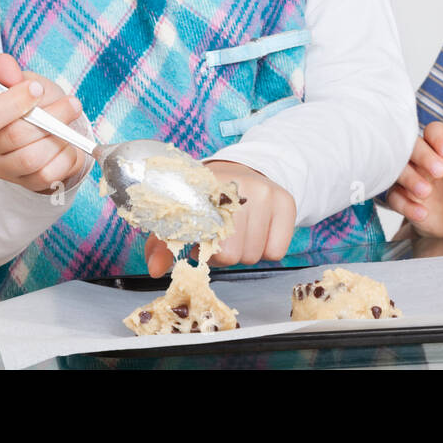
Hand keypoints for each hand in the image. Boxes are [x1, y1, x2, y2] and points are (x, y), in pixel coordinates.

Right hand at [0, 52, 90, 194]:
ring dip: (60, 138)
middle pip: (16, 136)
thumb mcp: (22, 83)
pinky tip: (68, 145)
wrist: (44, 130)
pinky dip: (65, 158)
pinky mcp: (24, 183)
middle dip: (51, 117)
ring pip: (32, 159)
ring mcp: (2, 168)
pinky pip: (47, 176)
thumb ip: (12, 74)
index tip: (37, 89)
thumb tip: (2, 62)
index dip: (15, 102)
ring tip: (71, 124)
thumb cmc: (32, 104)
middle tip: (72, 103)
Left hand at [143, 160, 295, 276]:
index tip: (201, 241)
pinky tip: (258, 230)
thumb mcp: (181, 217)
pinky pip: (276, 251)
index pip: (204, 238)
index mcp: (207, 187)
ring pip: (255, 255)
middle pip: (232, 254)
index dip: (201, 249)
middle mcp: (240, 185)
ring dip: (245, 252)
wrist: (242, 172)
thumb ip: (162, 245)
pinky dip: (267, 249)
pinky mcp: (287, 202)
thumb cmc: (208, 201)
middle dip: (224, 254)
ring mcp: (266, 192)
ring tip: (238, 233)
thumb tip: (155, 270)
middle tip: (221, 237)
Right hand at [385, 121, 442, 237]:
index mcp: (440, 144)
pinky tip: (422, 213)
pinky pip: (394, 198)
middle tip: (440, 172)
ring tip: (427, 192)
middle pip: (411, 146)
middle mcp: (420, 156)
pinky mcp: (400, 197)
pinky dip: (406, 205)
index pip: (434, 131)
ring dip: (411, 180)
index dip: (439, 139)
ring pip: (398, 170)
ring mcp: (408, 176)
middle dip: (423, 156)